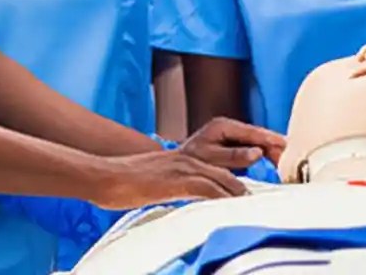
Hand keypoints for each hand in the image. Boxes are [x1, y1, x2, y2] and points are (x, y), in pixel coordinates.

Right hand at [88, 150, 245, 209]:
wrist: (105, 176)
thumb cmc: (124, 183)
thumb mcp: (155, 183)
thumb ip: (173, 188)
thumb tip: (183, 202)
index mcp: (183, 159)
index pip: (218, 167)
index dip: (235, 179)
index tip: (248, 195)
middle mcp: (187, 159)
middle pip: (227, 170)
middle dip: (245, 186)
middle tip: (260, 200)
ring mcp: (182, 168)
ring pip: (221, 179)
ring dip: (239, 192)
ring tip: (253, 205)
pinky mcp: (176, 180)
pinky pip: (206, 188)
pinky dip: (222, 197)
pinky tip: (230, 206)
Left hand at [180, 116, 286, 168]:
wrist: (174, 166)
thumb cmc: (189, 161)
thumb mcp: (210, 158)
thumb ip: (233, 156)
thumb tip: (258, 153)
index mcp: (224, 126)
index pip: (254, 132)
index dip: (272, 140)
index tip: (287, 146)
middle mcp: (229, 129)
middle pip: (259, 136)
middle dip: (275, 147)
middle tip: (292, 159)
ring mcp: (231, 137)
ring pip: (258, 143)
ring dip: (272, 153)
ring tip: (287, 163)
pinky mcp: (232, 146)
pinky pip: (253, 149)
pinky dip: (264, 156)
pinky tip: (274, 165)